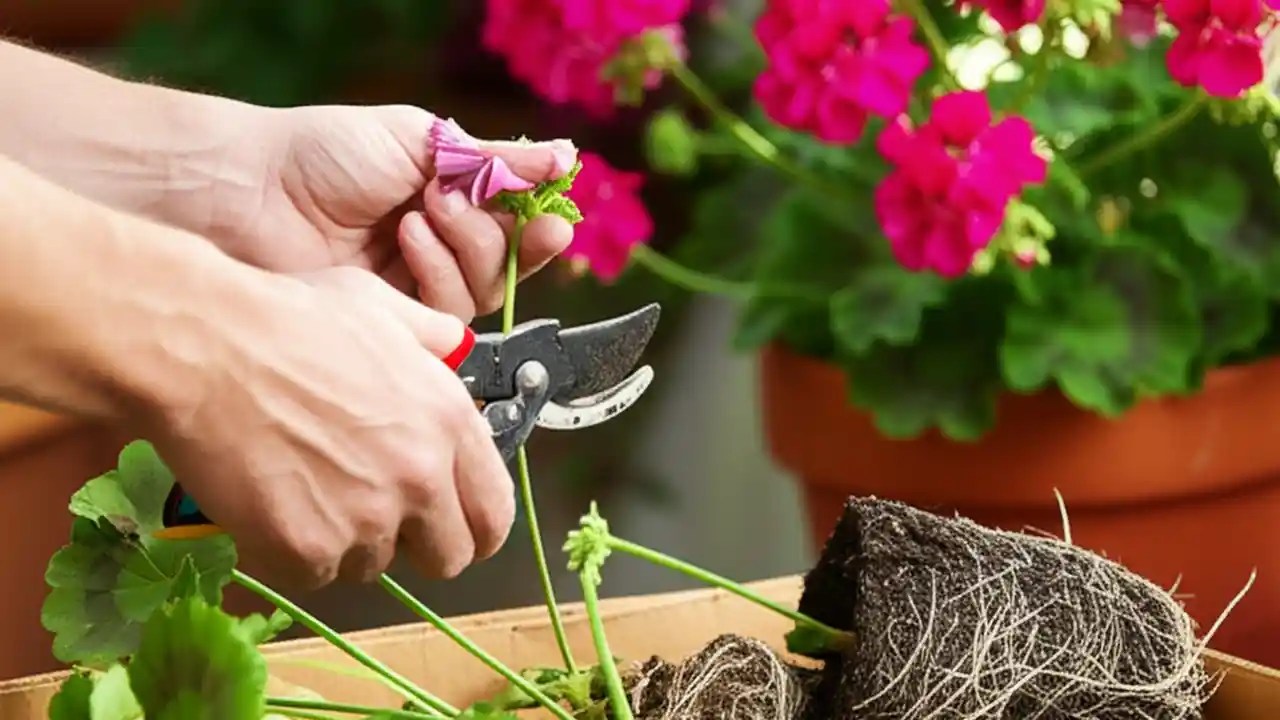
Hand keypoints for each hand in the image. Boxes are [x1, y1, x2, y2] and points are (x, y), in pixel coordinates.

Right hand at [144, 266, 514, 588]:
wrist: (206, 349)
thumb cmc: (287, 318)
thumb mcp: (380, 307)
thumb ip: (432, 336)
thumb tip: (454, 346)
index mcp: (450, 422)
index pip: (495, 512)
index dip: (475, 525)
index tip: (452, 525)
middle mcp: (421, 476)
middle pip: (450, 557)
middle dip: (418, 544)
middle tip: (376, 516)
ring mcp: (367, 519)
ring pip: (374, 564)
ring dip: (347, 540)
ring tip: (306, 485)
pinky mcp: (308, 550)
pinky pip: (315, 573)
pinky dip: (293, 550)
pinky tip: (271, 500)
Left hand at [218, 104, 576, 321]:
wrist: (254, 190)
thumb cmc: (326, 153)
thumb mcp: (422, 140)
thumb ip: (496, 161)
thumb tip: (564, 156)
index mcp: (447, 198)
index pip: (513, 224)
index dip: (538, 228)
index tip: (554, 221)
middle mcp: (436, 247)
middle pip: (505, 266)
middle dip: (498, 236)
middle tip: (460, 203)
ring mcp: (413, 286)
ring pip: (480, 293)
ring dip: (463, 249)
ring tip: (421, 212)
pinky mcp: (392, 322)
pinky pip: (445, 315)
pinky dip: (436, 271)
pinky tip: (406, 238)